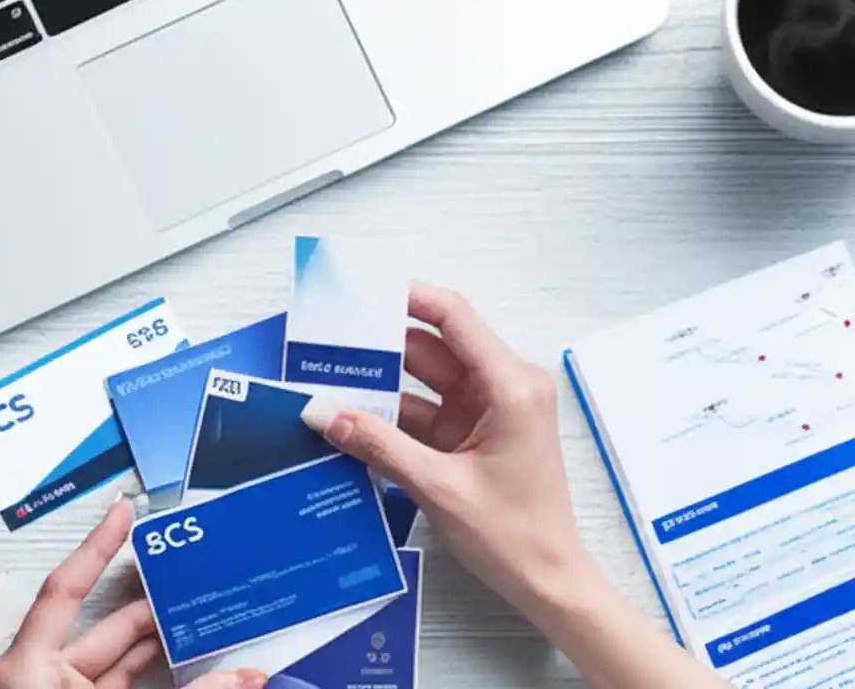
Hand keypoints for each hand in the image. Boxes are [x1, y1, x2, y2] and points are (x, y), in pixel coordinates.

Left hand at [0, 500, 268, 688]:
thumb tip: (245, 678)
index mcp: (29, 668)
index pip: (65, 588)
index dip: (97, 546)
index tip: (121, 511)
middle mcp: (43, 678)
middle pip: (105, 623)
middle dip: (153, 600)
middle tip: (188, 572)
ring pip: (119, 656)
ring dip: (162, 640)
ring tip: (203, 616)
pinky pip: (123, 682)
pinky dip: (156, 671)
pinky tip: (192, 661)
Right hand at [301, 284, 727, 688]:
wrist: (548, 581)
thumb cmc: (515, 536)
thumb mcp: (439, 488)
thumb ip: (379, 446)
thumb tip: (326, 414)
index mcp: (510, 385)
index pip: (454, 318)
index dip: (408, 298)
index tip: (363, 293)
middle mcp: (503, 387)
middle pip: (432, 347)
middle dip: (381, 345)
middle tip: (329, 344)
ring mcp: (487, 410)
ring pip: (423, 380)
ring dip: (381, 383)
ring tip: (329, 381)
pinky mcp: (473, 434)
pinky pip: (425, 410)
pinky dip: (391, 416)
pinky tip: (352, 420)